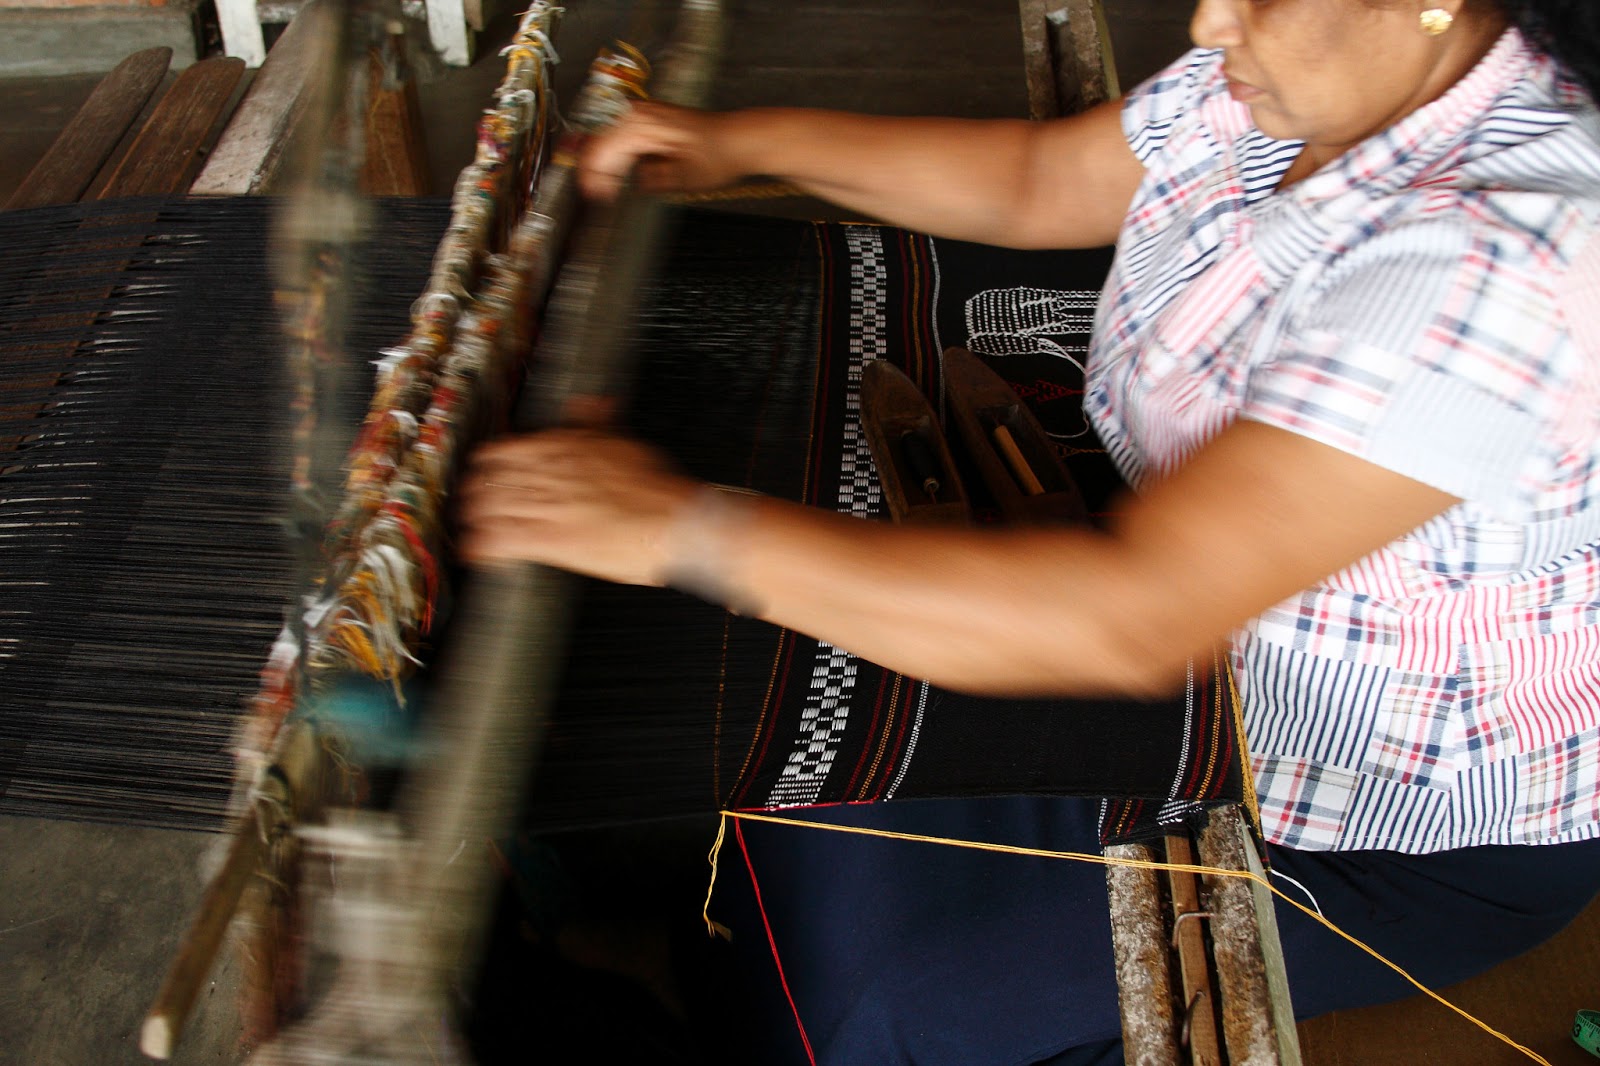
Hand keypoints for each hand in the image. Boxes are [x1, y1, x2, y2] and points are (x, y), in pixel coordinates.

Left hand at [457, 430, 699, 585]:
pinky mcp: (549, 540)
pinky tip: (474, 551)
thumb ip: (597, 424)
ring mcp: (545, 507)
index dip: (487, 462)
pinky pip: (500, 541)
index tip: (482, 469)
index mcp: (564, 447)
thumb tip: (590, 406)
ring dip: (473, 518)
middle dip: (474, 492)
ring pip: (489, 509)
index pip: (504, 450)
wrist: (676, 522)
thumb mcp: (625, 442)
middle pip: (490, 480)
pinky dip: (482, 547)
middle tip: (468, 500)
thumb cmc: (658, 488)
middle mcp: (548, 474)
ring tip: (467, 525)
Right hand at [579, 102, 742, 200]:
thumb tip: (633, 183)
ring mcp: (644, 114)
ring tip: (601, 188)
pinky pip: (622, 138)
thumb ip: (653, 179)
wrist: (738, 140)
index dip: (594, 175)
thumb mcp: (685, 178)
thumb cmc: (718, 155)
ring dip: (603, 164)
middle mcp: (639, 113)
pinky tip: (616, 175)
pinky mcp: (650, 120)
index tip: (594, 195)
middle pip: (600, 141)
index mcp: (642, 124)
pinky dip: (617, 157)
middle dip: (594, 170)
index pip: (602, 149)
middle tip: (594, 195)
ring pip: (608, 140)